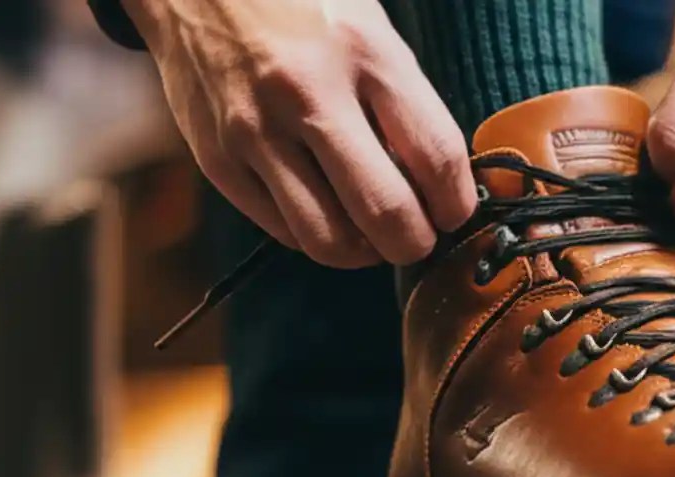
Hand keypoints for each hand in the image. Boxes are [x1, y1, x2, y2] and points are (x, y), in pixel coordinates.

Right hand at [122, 0, 476, 266]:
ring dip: (365, 253)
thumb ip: (404, 104)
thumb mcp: (370, 31)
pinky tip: (328, 213)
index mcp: (364, 53)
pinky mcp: (218, 161)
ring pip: (329, 239)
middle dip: (415, 243)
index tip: (454, 213)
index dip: (456, 204)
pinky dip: (316, 237)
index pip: (435, 156)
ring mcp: (257, 131)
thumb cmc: (300, 7)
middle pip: (385, 212)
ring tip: (373, 235)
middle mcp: (308, 93)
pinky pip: (283, 231)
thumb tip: (438, 185)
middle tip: (419, 238)